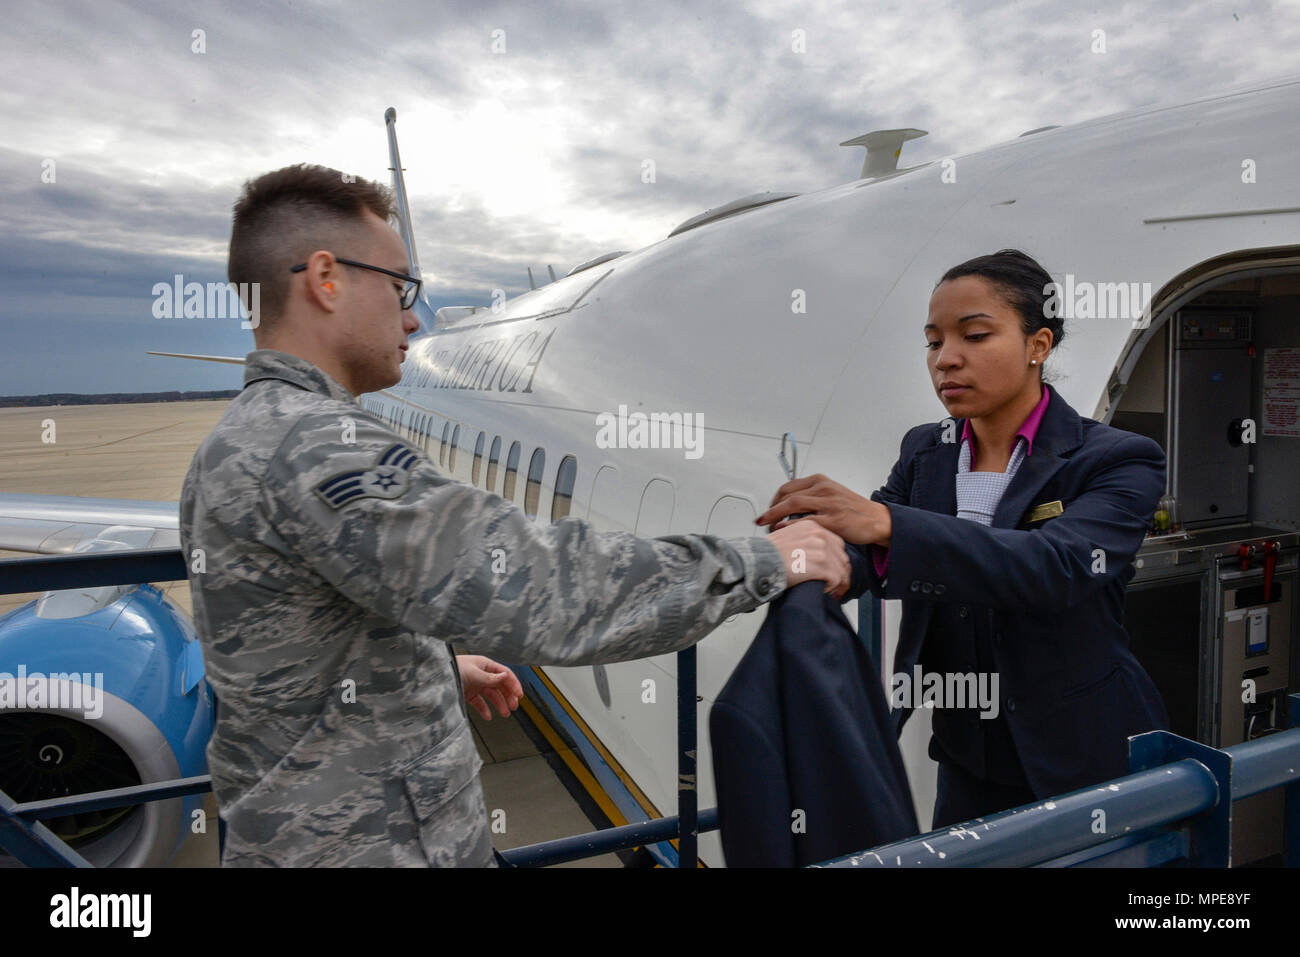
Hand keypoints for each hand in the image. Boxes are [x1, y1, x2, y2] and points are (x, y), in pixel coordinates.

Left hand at [456, 654, 523, 720]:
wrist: (435, 676)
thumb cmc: (452, 669)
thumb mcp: (472, 673)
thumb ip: (489, 677)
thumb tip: (506, 676)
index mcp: (485, 665)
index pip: (505, 674)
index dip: (513, 684)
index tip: (519, 695)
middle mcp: (482, 674)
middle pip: (500, 685)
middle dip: (508, 696)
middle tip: (513, 707)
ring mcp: (475, 684)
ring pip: (491, 695)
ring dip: (499, 704)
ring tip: (505, 714)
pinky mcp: (468, 693)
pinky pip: (479, 702)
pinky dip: (485, 709)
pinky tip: (488, 716)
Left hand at [757, 473, 890, 546]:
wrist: (877, 520)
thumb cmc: (853, 511)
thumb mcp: (830, 496)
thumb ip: (810, 498)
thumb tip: (785, 508)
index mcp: (820, 481)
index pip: (787, 487)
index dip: (772, 501)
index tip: (766, 511)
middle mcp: (823, 488)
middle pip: (786, 495)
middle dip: (770, 510)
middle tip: (763, 522)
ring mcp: (829, 503)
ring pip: (793, 505)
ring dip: (775, 516)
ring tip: (767, 528)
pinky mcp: (834, 519)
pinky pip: (807, 520)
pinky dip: (791, 525)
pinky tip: (782, 530)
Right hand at [767, 518, 850, 598]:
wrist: (759, 561)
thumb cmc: (767, 553)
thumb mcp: (787, 536)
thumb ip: (804, 540)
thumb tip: (813, 554)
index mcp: (812, 526)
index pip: (836, 544)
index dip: (836, 560)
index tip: (833, 570)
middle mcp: (819, 535)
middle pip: (842, 558)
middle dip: (839, 573)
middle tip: (833, 583)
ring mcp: (821, 550)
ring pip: (841, 570)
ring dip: (835, 582)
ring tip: (827, 588)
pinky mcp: (820, 565)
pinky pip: (835, 580)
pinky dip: (830, 588)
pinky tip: (821, 589)